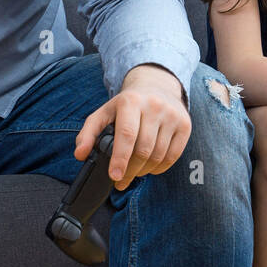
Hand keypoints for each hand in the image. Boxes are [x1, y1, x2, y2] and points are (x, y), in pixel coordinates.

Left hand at [73, 64, 190, 189]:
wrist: (157, 86)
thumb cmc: (127, 105)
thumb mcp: (104, 112)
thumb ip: (88, 133)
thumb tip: (80, 154)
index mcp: (131, 101)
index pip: (127, 134)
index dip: (120, 158)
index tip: (115, 176)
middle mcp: (154, 106)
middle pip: (143, 149)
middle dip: (130, 171)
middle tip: (120, 180)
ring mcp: (172, 115)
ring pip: (158, 155)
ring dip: (144, 171)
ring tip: (134, 172)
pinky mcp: (185, 125)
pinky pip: (173, 156)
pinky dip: (160, 168)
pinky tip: (150, 167)